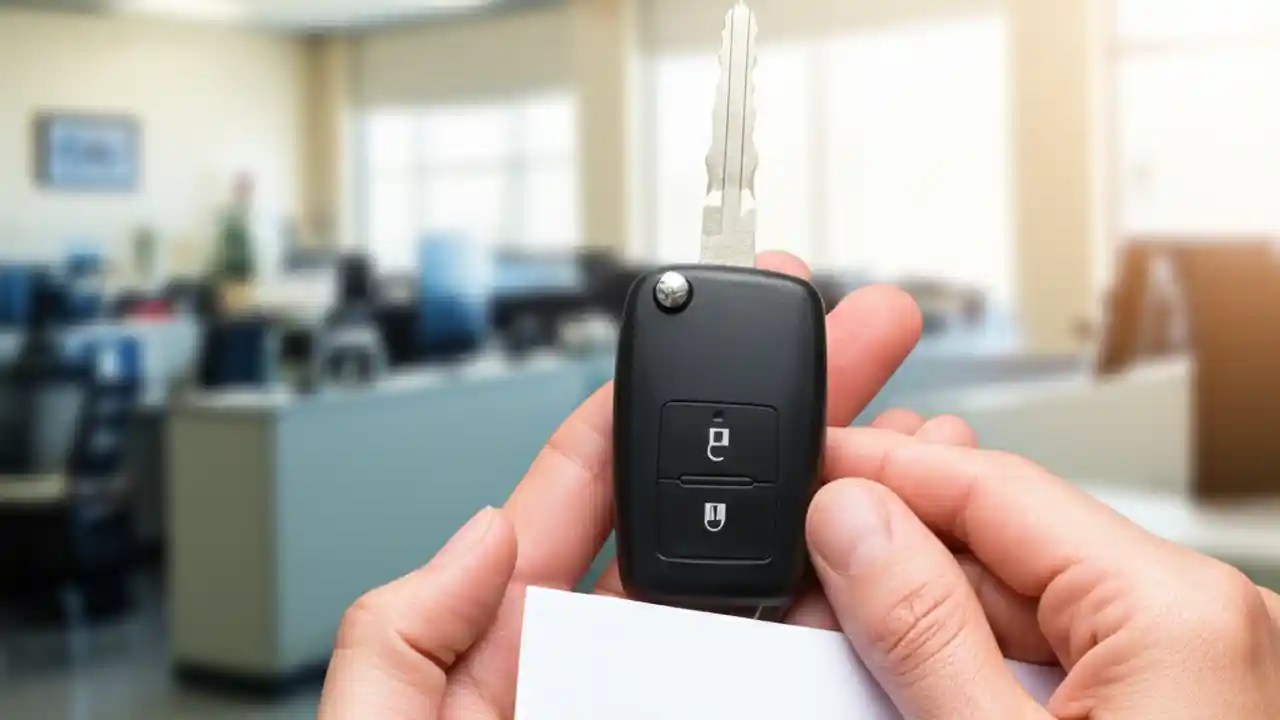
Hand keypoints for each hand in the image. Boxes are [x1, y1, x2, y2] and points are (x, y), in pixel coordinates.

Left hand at [318, 252, 935, 717]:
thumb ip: (402, 639)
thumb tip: (477, 533)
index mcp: (513, 649)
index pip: (586, 500)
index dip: (649, 410)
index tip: (708, 344)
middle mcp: (605, 677)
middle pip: (709, 528)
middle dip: (784, 435)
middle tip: (852, 361)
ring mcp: (673, 719)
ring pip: (775, 606)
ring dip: (849, 527)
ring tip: (919, 462)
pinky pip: (797, 697)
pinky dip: (859, 644)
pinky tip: (912, 596)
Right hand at [805, 428, 1279, 718]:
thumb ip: (923, 631)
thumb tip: (852, 520)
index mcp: (1176, 611)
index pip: (995, 488)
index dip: (884, 467)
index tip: (811, 469)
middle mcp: (1199, 620)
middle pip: (1006, 541)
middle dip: (898, 549)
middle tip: (805, 560)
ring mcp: (1189, 666)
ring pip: (1023, 601)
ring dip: (927, 613)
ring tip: (841, 635)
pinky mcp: (1170, 705)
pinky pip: (1052, 653)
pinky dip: (974, 660)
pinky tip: (912, 679)